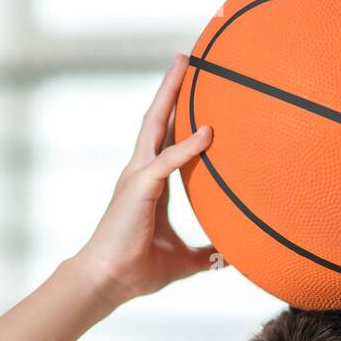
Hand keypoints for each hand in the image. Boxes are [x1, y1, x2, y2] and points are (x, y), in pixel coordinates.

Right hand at [72, 52, 215, 302]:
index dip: (179, 114)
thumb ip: (206, 253)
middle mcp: (141, 171)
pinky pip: (167, 162)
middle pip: (157, 119)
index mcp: (149, 182)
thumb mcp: (183, 259)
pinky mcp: (139, 188)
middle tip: (186, 57)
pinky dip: (187, 146)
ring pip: (155, 125)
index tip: (194, 92)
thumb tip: (230, 257)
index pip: (166, 138)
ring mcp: (137, 176)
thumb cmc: (139, 269)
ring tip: (184, 64)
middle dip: (171, 87)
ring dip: (170, 94)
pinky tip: (208, 132)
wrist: (110, 282)